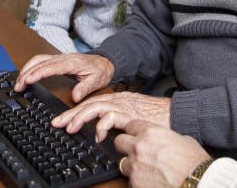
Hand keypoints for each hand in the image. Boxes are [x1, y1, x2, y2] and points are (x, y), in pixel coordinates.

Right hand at [14, 53, 114, 102]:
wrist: (105, 61)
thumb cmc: (100, 71)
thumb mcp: (97, 81)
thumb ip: (85, 88)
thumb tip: (75, 97)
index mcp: (72, 63)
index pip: (51, 67)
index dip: (38, 73)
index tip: (28, 80)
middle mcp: (63, 58)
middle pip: (40, 62)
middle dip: (26, 73)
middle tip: (18, 86)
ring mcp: (59, 57)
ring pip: (38, 60)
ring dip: (26, 69)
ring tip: (18, 83)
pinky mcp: (57, 59)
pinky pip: (40, 60)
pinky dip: (30, 67)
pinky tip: (25, 76)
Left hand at [52, 92, 170, 142]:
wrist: (179, 113)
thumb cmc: (161, 120)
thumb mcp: (136, 122)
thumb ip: (122, 125)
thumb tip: (110, 136)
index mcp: (120, 101)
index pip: (93, 104)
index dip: (76, 112)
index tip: (63, 122)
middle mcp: (120, 101)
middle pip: (90, 104)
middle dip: (71, 114)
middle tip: (57, 124)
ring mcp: (125, 106)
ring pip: (96, 106)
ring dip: (80, 117)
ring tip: (71, 128)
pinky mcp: (131, 113)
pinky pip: (111, 115)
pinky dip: (101, 124)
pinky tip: (98, 134)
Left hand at [113, 118, 210, 187]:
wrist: (197, 182)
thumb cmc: (194, 162)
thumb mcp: (183, 139)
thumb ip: (165, 137)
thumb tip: (162, 140)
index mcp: (151, 132)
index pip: (130, 124)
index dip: (135, 130)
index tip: (137, 134)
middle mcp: (139, 147)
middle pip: (119, 142)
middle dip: (127, 146)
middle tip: (137, 151)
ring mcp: (135, 167)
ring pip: (122, 163)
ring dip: (132, 164)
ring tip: (147, 169)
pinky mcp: (134, 184)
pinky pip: (130, 180)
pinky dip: (138, 180)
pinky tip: (150, 180)